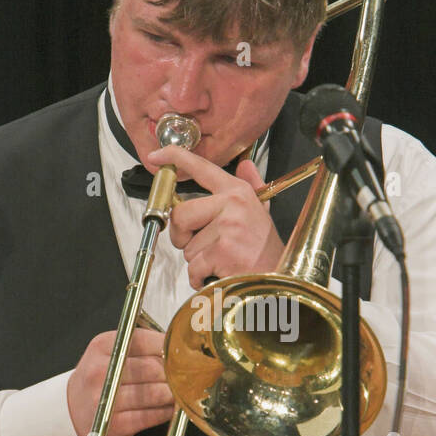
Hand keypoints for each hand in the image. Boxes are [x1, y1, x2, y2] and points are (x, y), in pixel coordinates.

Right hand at [66, 328, 173, 435]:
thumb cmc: (100, 380)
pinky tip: (167, 408)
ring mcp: (106, 399)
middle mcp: (101, 371)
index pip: (146, 341)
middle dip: (173, 374)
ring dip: (172, 394)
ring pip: (155, 393)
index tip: (180, 354)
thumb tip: (178, 349)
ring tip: (175, 392)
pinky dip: (165, 412)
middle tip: (183, 376)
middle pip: (153, 369)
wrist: (71, 410)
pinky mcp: (115, 424)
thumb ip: (141, 347)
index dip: (168, 348)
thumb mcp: (111, 353)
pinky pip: (151, 416)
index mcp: (103, 346)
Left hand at [146, 145, 283, 287]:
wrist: (279, 278)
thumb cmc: (266, 250)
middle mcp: (233, 204)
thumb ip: (251, 186)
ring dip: (198, 260)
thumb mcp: (261, 212)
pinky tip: (218, 274)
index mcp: (238, 192)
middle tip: (201, 246)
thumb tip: (246, 164)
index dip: (175, 157)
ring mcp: (228, 227)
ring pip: (187, 246)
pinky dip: (200, 277)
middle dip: (182, 236)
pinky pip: (193, 267)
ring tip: (221, 261)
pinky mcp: (222, 251)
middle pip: (180, 213)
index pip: (202, 168)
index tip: (156, 157)